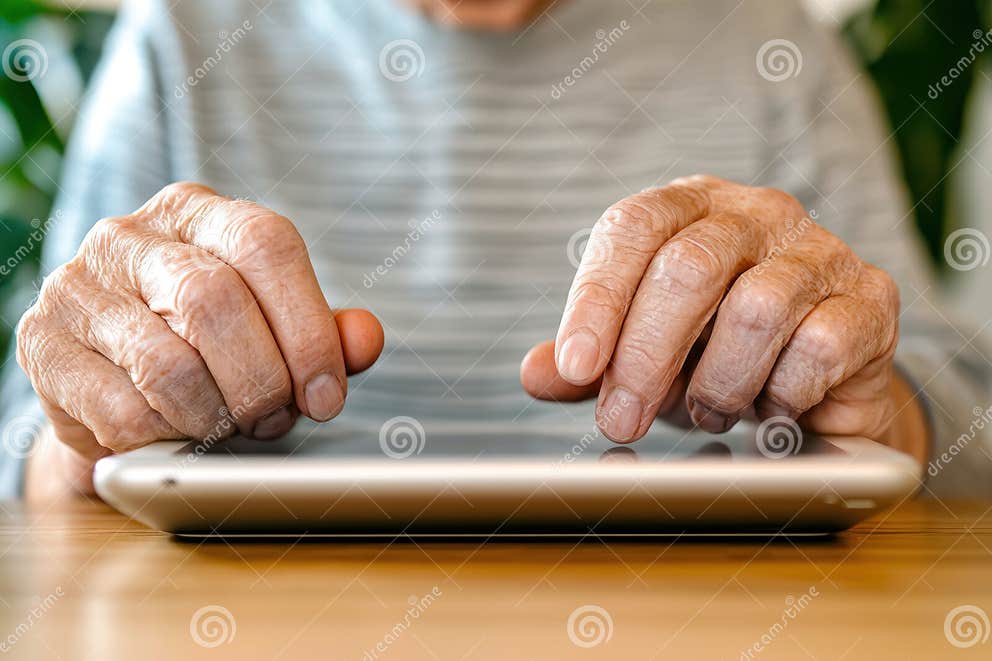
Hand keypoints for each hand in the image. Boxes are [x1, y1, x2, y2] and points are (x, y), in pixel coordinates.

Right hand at [17, 182, 383, 489]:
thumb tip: (365, 340)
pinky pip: (121, 409)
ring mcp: (77, 286)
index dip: (307, 327)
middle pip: (215, 301)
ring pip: (168, 364)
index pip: (265, 244)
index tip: (327, 395)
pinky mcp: (42, 344)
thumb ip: (323, 330)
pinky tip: (176, 435)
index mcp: (199, 214)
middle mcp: (131, 237)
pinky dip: (165, 438)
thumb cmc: (208, 345)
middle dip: (262, 380)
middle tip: (275, 420)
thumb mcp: (272, 327)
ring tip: (232, 431)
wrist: (111, 376)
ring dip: (217, 416)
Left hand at [522, 175, 925, 457]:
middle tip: (622, 419)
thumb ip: (590, 360)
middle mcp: (755, 213)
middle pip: (689, 268)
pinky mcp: (870, 297)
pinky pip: (819, 346)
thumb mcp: (642, 355)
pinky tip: (772, 407)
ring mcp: (818, 250)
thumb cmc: (715, 354)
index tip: (575, 368)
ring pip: (757, 310)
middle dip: (646, 356)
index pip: (634, 227)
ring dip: (719, 382)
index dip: (598, 298)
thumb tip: (536, 373)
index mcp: (688, 208)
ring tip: (709, 411)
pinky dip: (783, 393)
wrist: (819, 381)